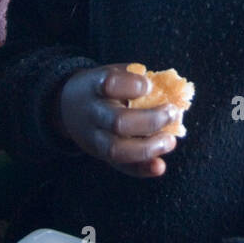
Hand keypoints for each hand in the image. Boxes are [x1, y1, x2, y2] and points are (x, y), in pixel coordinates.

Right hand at [57, 64, 178, 177]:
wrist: (69, 106)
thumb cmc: (104, 87)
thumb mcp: (115, 74)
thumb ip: (140, 79)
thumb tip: (174, 89)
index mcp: (95, 86)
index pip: (109, 85)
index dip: (131, 85)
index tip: (148, 85)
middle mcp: (92, 113)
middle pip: (118, 122)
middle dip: (150, 120)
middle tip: (172, 113)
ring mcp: (95, 138)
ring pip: (117, 150)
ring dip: (148, 148)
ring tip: (170, 141)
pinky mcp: (102, 156)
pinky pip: (121, 166)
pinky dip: (142, 169)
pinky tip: (159, 166)